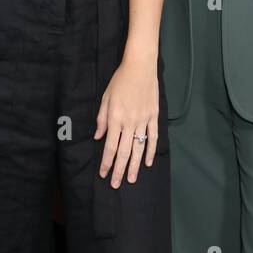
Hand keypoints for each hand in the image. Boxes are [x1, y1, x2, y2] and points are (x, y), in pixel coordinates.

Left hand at [95, 55, 159, 186]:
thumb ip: (102, 119)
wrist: (140, 67)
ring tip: (131, 179)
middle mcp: (130, 123)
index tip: (103, 174)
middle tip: (116, 184)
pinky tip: (147, 163)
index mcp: (115, 119)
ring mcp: (143, 121)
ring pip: (138, 148)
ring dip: (134, 166)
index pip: (110, 147)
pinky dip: (150, 151)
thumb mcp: (106, 98)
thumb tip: (98, 137)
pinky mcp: (153, 117)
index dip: (106, 162)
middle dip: (119, 170)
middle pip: (123, 152)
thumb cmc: (120, 81)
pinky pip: (152, 137)